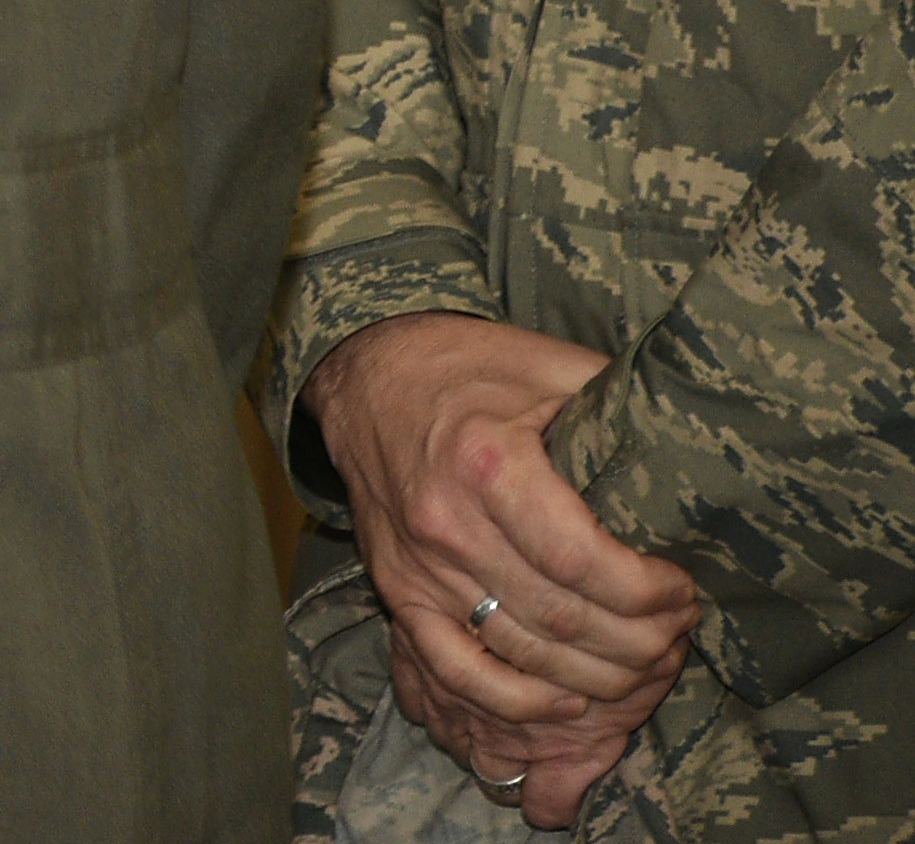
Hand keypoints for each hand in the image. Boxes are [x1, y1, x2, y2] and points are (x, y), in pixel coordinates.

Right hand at [312, 310, 701, 803]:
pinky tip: (568, 700)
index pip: (585, 564)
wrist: (364, 373)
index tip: (682, 586)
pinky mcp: (398, 589)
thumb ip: (619, 408)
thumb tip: (701, 441)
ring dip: (601, 674)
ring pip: (525, 652)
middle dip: (642, 640)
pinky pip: (456, 668)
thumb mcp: (551, 364)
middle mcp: (449, 524)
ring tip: (645, 657)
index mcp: (489, 463)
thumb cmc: (468, 366)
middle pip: (565, 619)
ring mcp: (420, 565)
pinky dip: (517, 700)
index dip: (650, 593)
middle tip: (678, 628)